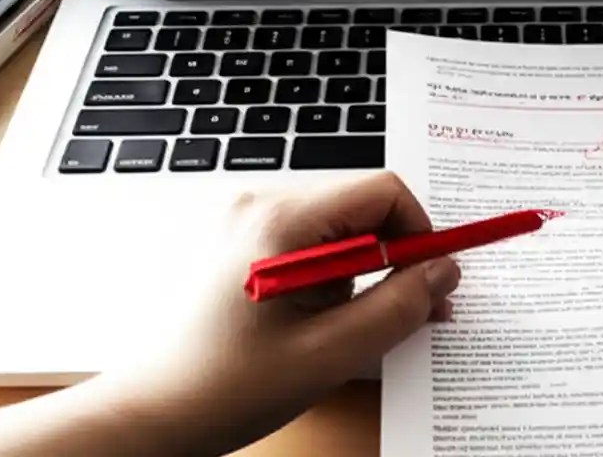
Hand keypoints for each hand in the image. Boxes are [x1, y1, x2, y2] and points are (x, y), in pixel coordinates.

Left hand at [101, 172, 460, 454]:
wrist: (157, 411)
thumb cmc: (229, 387)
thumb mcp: (331, 353)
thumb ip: (398, 307)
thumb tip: (445, 271)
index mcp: (280, 221)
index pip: (382, 191)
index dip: (420, 232)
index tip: (432, 281)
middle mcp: (263, 204)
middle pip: (365, 206)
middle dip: (397, 256)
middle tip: (411, 311)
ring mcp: (252, 221)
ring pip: (344, 227)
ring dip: (366, 272)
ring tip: (351, 326)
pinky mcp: (249, 241)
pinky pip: (316, 242)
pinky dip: (338, 275)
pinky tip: (327, 320)